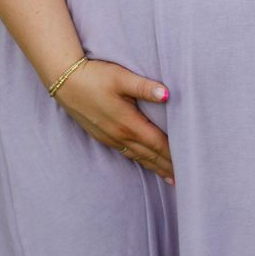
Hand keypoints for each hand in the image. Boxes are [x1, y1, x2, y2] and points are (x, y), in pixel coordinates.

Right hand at [56, 58, 174, 181]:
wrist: (65, 81)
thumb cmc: (95, 76)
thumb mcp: (121, 77)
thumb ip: (144, 87)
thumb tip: (167, 94)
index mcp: (128, 123)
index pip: (157, 143)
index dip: (173, 155)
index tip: (189, 164)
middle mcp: (120, 135)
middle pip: (149, 155)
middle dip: (167, 166)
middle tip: (185, 179)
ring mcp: (110, 137)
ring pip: (137, 156)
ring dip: (154, 167)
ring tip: (170, 177)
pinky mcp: (102, 135)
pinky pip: (126, 153)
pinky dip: (140, 160)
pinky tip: (144, 161)